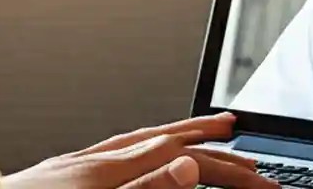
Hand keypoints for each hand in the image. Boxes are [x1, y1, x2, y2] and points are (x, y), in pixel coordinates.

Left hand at [2, 113, 278, 188]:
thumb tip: (186, 166)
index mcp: (101, 173)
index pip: (179, 157)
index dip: (225, 166)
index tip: (259, 178)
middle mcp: (86, 162)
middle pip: (159, 139)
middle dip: (204, 138)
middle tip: (242, 140)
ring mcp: (68, 166)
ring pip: (132, 141)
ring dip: (172, 135)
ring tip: (198, 134)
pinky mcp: (54, 175)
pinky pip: (108, 151)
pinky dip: (136, 146)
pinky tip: (136, 155)